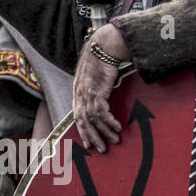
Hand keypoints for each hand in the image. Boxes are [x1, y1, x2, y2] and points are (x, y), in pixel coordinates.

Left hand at [73, 24, 128, 152]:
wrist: (103, 47)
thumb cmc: (102, 58)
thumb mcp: (95, 75)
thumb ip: (96, 85)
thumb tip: (104, 90)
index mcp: (78, 92)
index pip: (77, 116)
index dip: (83, 130)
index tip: (89, 142)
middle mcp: (79, 95)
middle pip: (83, 122)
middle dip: (92, 137)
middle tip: (101, 149)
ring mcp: (87, 94)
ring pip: (93, 120)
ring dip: (104, 132)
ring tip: (114, 141)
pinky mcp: (97, 91)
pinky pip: (102, 112)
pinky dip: (109, 122)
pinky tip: (118, 127)